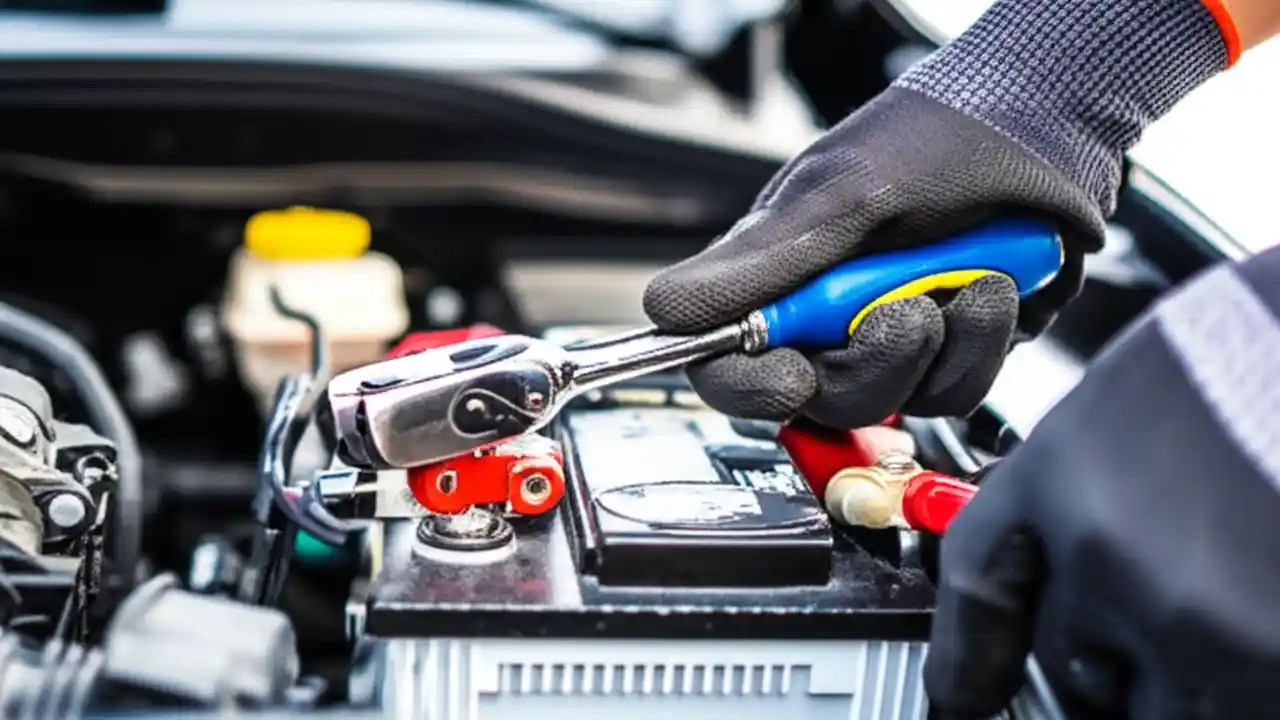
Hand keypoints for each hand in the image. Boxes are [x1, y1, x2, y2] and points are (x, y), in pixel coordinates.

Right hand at [644, 0, 1231, 428]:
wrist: (1049, 133)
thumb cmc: (939, 141)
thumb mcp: (842, 197)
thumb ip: (759, 263)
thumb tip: (666, 310)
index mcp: (779, 276)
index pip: (725, 363)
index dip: (749, 387)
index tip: (794, 376)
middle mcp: (828, 315)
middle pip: (818, 397)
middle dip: (873, 361)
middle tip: (904, 309)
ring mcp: (890, 335)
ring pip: (893, 399)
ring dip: (940, 346)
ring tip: (967, 280)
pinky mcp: (951, 350)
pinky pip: (953, 390)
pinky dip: (981, 344)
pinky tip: (994, 290)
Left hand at [925, 247, 1279, 718]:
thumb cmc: (1250, 360)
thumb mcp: (1128, 402)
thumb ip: (1079, 493)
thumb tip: (1058, 563)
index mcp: (1058, 471)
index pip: (978, 589)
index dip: (963, 662)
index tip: (960, 699)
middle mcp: (1105, 551)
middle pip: (1071, 664)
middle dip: (1109, 654)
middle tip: (1162, 605)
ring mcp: (1189, 618)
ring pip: (1155, 706)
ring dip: (1178, 678)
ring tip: (1228, 589)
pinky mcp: (1268, 660)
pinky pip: (1234, 705)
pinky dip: (1243, 678)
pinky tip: (1258, 605)